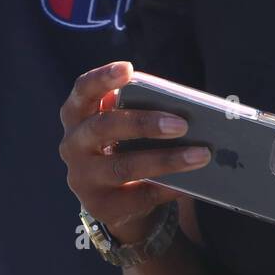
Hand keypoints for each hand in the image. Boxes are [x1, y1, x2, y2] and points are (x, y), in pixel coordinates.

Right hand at [59, 61, 209, 244]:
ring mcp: (82, 178)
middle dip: (144, 123)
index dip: (102, 78)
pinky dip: (167, 187)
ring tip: (200, 155)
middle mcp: (73, 145)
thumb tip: (188, 112)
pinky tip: (190, 183)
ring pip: (123, 166)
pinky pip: (137, 195)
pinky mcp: (99, 205)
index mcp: (78, 115)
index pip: (83, 90)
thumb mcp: (125, 126)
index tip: (128, 68)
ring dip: (166, 159)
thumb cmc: (126, 146)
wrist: (116, 199)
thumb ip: (141, 111)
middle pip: (103, 127)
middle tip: (181, 124)